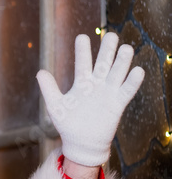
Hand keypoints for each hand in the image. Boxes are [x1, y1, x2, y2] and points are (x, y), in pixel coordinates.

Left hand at [36, 33, 144, 166]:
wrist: (81, 143)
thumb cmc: (68, 124)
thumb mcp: (55, 105)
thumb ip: (49, 88)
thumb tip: (40, 71)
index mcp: (81, 83)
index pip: (83, 63)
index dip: (82, 51)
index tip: (82, 37)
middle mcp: (97, 85)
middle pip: (104, 63)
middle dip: (107, 50)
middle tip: (110, 35)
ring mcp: (108, 93)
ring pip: (117, 73)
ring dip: (122, 62)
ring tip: (126, 48)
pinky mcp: (117, 104)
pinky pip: (127, 91)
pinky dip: (132, 82)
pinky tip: (137, 70)